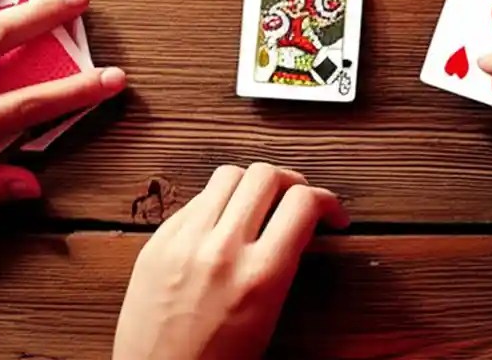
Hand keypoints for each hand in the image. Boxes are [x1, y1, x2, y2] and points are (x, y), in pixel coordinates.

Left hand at [113, 163, 348, 358]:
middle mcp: (221, 250)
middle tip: (298, 201)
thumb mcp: (267, 317)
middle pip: (265, 174)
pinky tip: (224, 223)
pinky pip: (195, 200)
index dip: (328, 201)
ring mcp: (183, 241)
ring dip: (252, 185)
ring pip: (228, 175)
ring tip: (261, 206)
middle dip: (292, 182)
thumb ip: (283, 264)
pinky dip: (218, 202)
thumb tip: (297, 224)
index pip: (302, 203)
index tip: (333, 213)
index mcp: (259, 277)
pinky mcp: (157, 241)